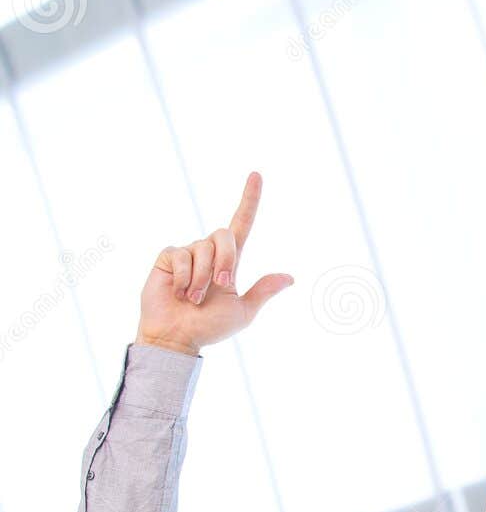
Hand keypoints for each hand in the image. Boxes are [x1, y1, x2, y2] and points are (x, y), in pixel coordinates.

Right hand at [136, 173, 292, 354]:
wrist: (178, 337)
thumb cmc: (209, 327)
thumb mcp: (242, 312)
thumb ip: (262, 291)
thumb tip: (290, 277)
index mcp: (230, 262)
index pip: (242, 224)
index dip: (249, 200)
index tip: (256, 175)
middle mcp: (209, 253)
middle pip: (225, 235)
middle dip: (226, 261)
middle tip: (220, 286)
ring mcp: (188, 253)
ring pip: (203, 248)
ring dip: (203, 278)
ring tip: (194, 298)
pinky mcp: (168, 257)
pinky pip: (181, 256)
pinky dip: (185, 278)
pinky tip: (179, 292)